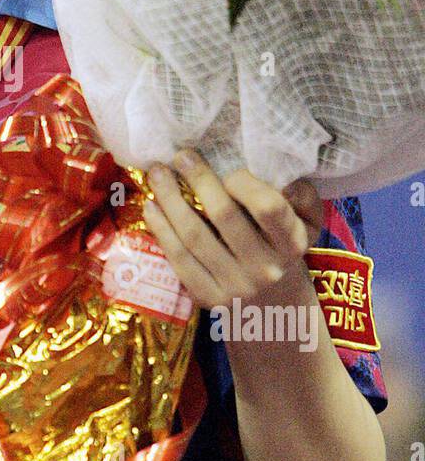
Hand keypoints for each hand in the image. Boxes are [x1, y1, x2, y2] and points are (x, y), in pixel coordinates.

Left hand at [141, 149, 323, 310]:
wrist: (274, 305)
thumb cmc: (283, 247)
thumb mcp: (308, 223)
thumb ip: (304, 198)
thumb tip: (287, 181)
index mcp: (291, 244)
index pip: (268, 208)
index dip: (244, 183)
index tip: (228, 168)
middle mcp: (265, 268)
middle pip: (223, 216)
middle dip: (199, 180)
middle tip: (181, 156)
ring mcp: (234, 286)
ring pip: (194, 236)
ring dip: (170, 200)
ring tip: (157, 174)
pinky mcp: (209, 298)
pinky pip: (179, 259)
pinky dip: (161, 229)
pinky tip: (151, 206)